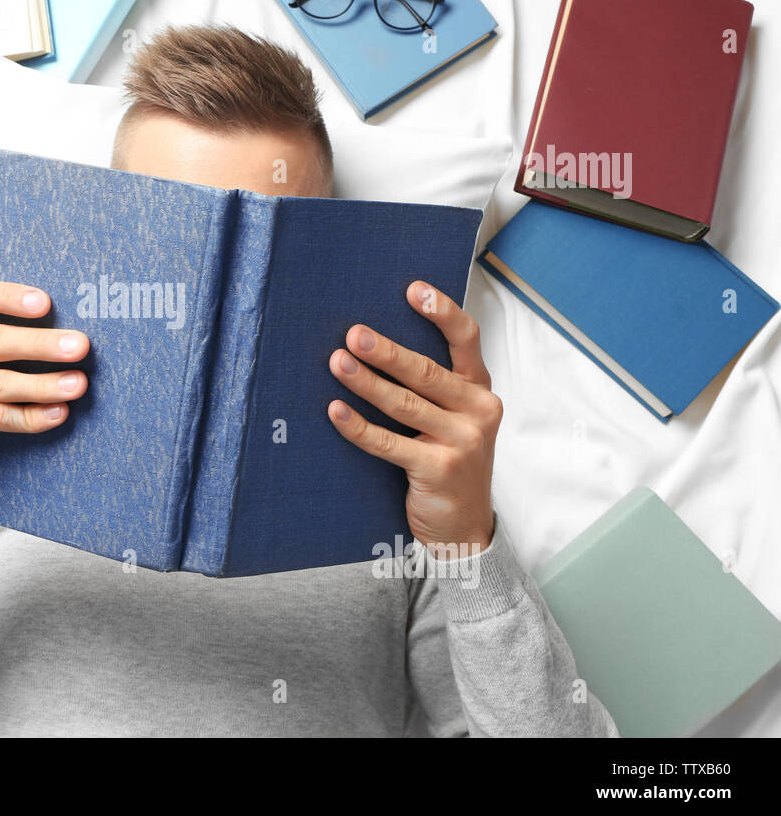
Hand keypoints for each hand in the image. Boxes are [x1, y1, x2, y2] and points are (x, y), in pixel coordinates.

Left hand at [327, 281, 500, 554]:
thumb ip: (431, 386)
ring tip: (337, 363)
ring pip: (405, 405)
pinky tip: (335, 411)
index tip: (413, 289)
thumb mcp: (452, 418)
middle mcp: (478, 411)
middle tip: (353, 333)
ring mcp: (462, 442)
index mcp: (480, 390)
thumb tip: (372, 343)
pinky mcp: (439, 469)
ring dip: (366, 383)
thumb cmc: (448, 459)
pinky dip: (359, 427)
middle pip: (426, 372)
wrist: (463, 525)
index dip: (442, 313)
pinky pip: (389, 443)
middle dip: (387, 351)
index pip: (466, 340)